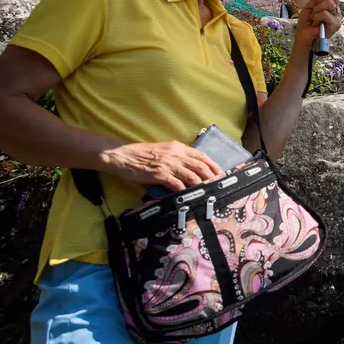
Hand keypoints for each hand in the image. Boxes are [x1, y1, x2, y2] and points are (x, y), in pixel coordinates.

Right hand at [99, 140, 222, 191]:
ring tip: (208, 192)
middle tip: (218, 185)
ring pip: (191, 175)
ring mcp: (168, 165)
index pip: (201, 156)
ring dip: (201, 185)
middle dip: (212, 176)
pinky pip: (176, 184)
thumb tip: (191, 168)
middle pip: (200, 166)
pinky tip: (188, 196)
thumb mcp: (164, 150)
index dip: (213, 165)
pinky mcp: (159, 175)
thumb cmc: (143, 154)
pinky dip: (184, 190)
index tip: (221, 173)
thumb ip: (178, 157)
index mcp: (178, 147)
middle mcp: (176, 155)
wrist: (123, 155)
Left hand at [293, 0, 341, 50]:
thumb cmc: (306, 24)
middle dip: (319, 0)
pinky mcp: (336, 25)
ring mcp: (337, 18)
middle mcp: (336, 11)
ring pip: (329, 4)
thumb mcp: (310, 6)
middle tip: (313, 10)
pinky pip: (325, 14)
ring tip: (314, 19)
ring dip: (317, 10)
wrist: (303, 37)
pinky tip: (316, 24)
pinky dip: (317, 18)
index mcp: (331, 7)